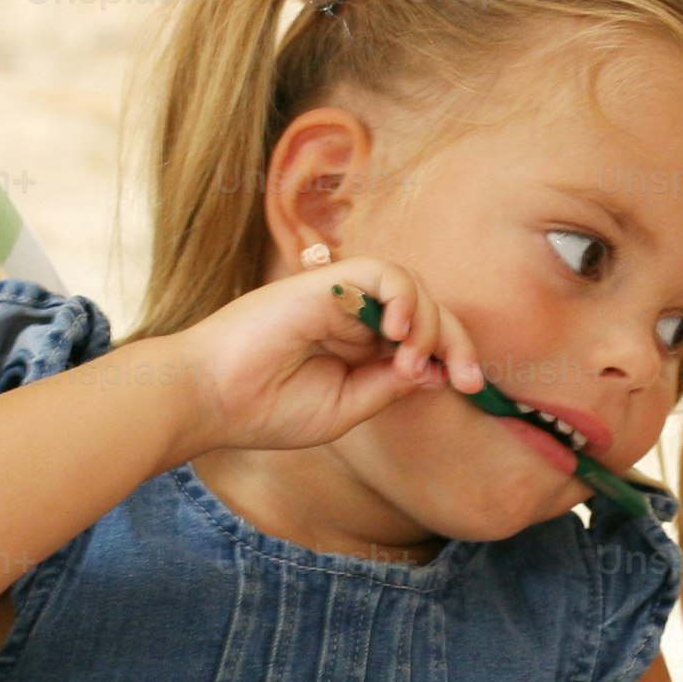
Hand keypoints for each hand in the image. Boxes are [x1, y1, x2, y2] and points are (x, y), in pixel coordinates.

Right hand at [153, 258, 479, 456]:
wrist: (211, 401)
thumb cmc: (267, 409)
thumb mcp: (347, 409)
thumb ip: (390, 386)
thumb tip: (434, 369)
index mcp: (359, 346)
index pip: (423, 336)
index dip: (454, 355)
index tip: (471, 387)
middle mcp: (354, 316)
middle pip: (426, 308)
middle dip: (456, 340)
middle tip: (467, 378)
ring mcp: (340, 296)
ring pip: (411, 286)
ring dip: (428, 323)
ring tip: (408, 359)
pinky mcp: (325, 282)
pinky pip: (383, 272)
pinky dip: (403, 297)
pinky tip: (397, 334)